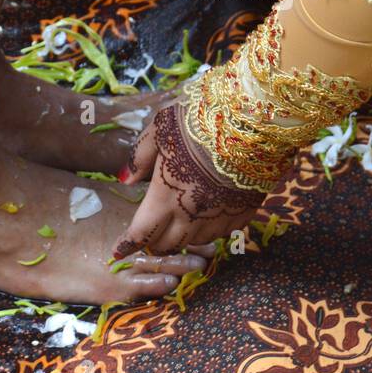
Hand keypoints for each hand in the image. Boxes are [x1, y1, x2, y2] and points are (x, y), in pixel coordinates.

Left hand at [112, 103, 263, 258]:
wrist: (253, 123)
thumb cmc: (200, 120)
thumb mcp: (160, 128)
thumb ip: (140, 157)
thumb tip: (125, 179)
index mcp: (165, 196)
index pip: (141, 233)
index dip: (127, 245)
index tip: (118, 252)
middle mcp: (190, 215)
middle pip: (167, 245)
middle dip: (153, 243)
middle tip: (150, 234)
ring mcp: (219, 217)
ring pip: (194, 242)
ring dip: (182, 237)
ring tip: (179, 223)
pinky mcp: (243, 214)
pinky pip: (221, 233)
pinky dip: (209, 230)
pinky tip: (207, 214)